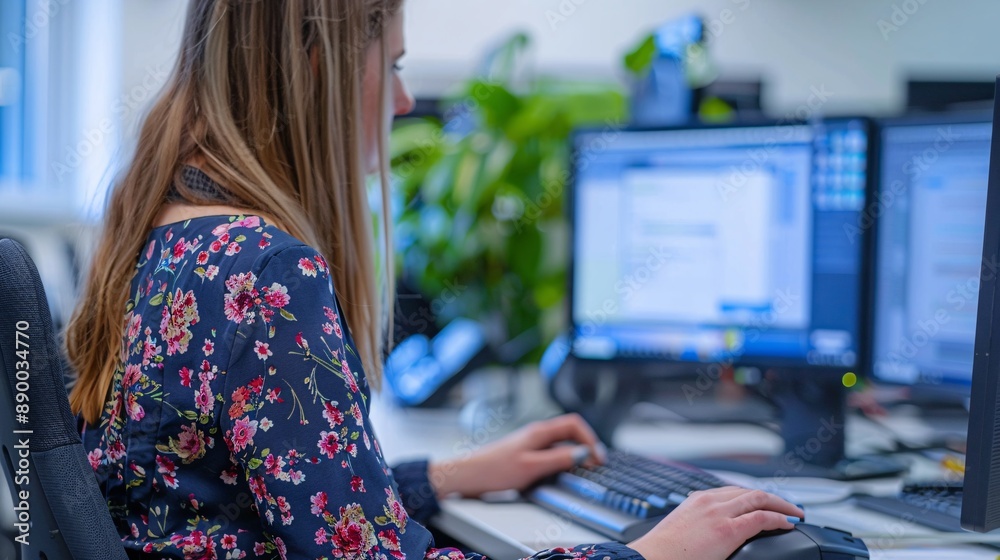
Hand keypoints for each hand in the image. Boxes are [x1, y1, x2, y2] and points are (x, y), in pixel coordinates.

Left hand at [428, 413, 604, 497]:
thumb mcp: (532, 467)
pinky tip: (561, 472)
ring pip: (560, 442)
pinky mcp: (524, 454)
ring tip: (582, 469)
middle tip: (595, 464)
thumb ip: (559, 460)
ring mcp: (530, 443)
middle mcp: (536, 433)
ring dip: (574, 453)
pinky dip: (562, 459)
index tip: (597, 458)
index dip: (590, 439)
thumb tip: (583, 455)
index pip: (574, 424)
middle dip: (586, 445)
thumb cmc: (494, 470)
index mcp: (539, 431)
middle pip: (570, 432)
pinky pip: (550, 452)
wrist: (468, 476)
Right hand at [627, 487, 803, 559]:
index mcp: (697, 500)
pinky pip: (761, 518)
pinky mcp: (728, 529)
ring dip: (781, 505)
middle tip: (787, 506)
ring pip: (759, 499)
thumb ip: (699, 524)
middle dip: (772, 498)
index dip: (753, 496)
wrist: (652, 558)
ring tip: (794, 513)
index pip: (733, 491)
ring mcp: (719, 513)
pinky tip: (787, 523)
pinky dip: (778, 518)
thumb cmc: (664, 551)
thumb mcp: (683, 528)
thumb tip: (710, 534)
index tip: (764, 502)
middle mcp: (710, 501)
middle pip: (749, 491)